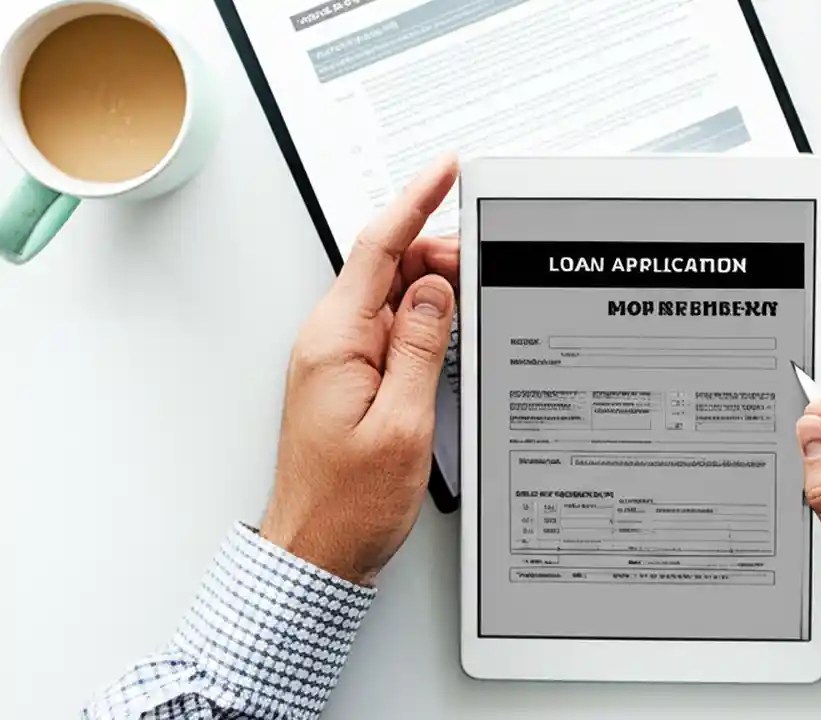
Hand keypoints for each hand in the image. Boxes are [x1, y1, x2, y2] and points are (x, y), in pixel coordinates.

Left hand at [260, 155, 459, 585]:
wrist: (316, 553)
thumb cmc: (348, 504)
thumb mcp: (401, 423)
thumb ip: (418, 346)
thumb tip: (433, 288)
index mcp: (334, 342)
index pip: (378, 250)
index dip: (415, 203)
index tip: (444, 173)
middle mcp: (330, 343)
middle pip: (388, 270)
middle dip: (437, 254)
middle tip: (485, 260)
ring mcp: (339, 361)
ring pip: (393, 301)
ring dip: (432, 292)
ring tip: (474, 301)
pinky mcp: (351, 381)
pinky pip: (391, 333)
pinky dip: (423, 324)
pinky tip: (448, 335)